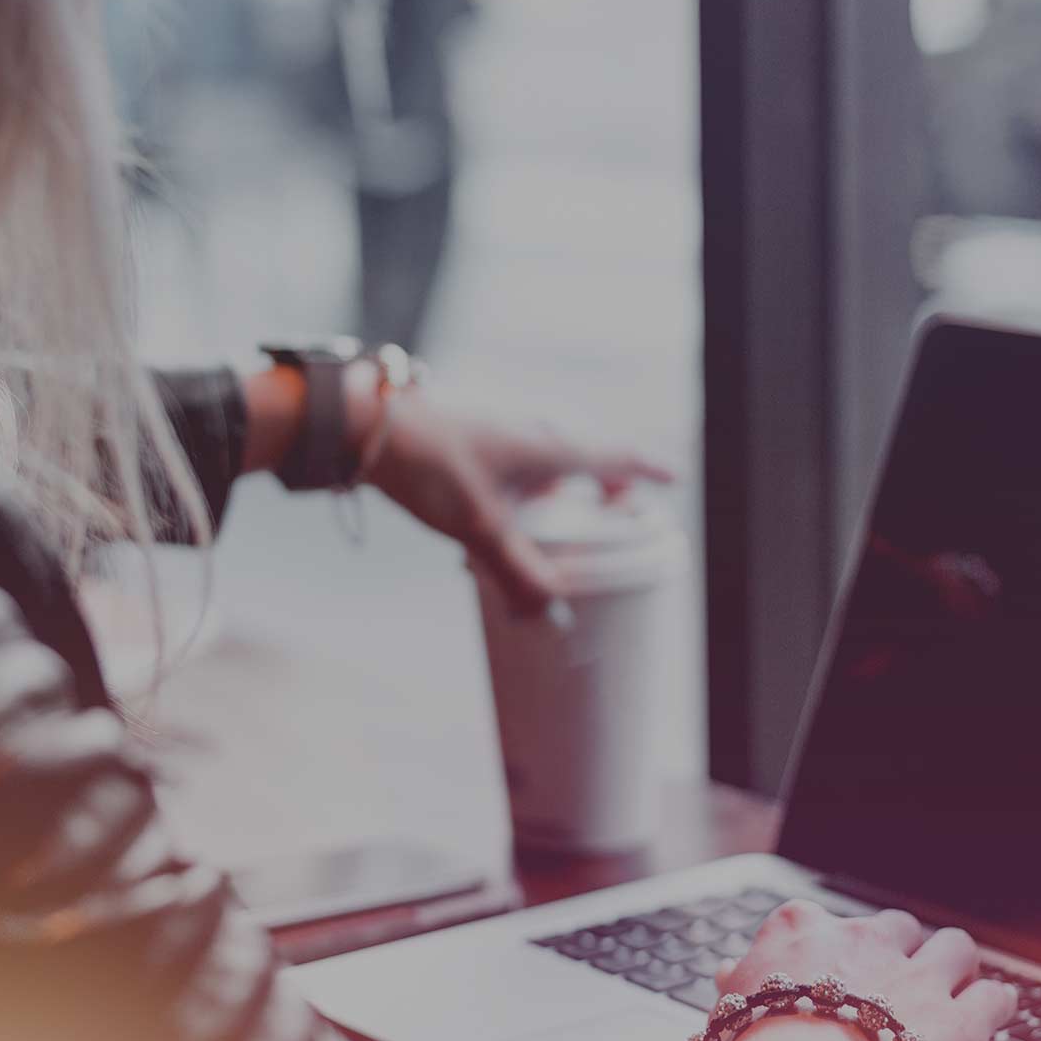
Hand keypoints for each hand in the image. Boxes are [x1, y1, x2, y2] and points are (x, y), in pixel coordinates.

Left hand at [364, 393, 670, 614]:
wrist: (368, 424)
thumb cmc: (431, 464)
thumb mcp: (479, 528)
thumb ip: (517, 574)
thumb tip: (548, 616)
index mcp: (551, 446)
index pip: (617, 456)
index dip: (647, 471)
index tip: (673, 478)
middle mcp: (535, 431)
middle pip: (588, 457)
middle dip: (606, 487)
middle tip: (616, 515)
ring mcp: (503, 430)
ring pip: (549, 461)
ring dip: (560, 492)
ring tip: (555, 528)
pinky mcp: (475, 437)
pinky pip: (516, 465)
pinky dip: (524, 491)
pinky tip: (499, 522)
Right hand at [713, 900, 1015, 1040]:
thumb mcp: (727, 1014)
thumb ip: (736, 988)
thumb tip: (730, 974)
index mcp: (802, 933)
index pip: (822, 921)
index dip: (833, 948)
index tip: (834, 966)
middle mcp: (864, 942)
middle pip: (897, 927)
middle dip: (903, 950)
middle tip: (901, 979)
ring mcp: (917, 977)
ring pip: (954, 948)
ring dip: (956, 965)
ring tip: (956, 984)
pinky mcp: (961, 1020)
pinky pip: (994, 996)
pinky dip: (997, 1003)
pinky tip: (995, 1011)